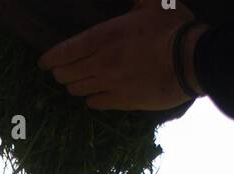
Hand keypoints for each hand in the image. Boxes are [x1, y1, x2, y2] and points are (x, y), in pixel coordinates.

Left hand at [38, 0, 206, 111]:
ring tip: (75, 83)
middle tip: (61, 71)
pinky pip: (97, 104)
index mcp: (104, 36)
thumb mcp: (152, 0)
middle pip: (68, 73)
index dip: (51, 58)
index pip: (66, 51)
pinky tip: (93, 97)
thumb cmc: (172, 27)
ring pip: (79, 90)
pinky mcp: (124, 101)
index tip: (43, 63)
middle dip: (62, 72)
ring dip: (74, 86)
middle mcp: (102, 63)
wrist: (190, 60)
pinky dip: (92, 100)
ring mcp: (112, 84)